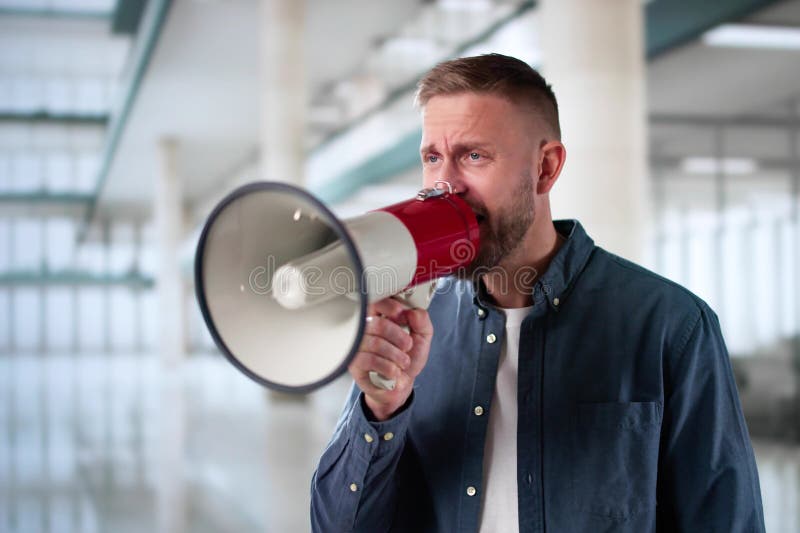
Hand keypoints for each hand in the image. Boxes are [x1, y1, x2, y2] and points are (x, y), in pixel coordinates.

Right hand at [348, 298, 433, 420]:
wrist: (400, 385)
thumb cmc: (406, 359)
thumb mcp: (422, 338)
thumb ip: (422, 321)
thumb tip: (413, 312)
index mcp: (380, 318)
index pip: (376, 302)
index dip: (389, 307)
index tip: (401, 315)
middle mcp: (365, 329)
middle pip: (378, 324)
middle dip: (399, 337)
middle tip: (407, 345)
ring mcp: (357, 346)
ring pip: (376, 343)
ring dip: (396, 355)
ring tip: (402, 362)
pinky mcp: (354, 363)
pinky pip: (370, 360)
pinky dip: (388, 367)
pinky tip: (393, 371)